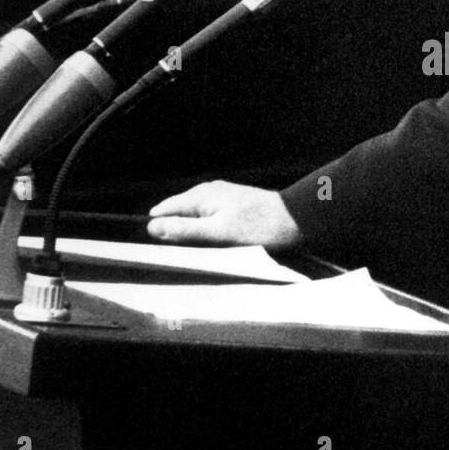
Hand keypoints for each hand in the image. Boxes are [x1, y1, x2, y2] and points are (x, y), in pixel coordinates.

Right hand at [146, 180, 302, 248]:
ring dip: (193, 236)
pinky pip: (209, 220)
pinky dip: (207, 233)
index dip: (156, 231)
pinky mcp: (232, 206)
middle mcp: (208, 192)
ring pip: (194, 218)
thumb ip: (185, 230)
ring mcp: (221, 198)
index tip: (157, 252)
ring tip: (202, 253)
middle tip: (183, 257)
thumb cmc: (260, 227)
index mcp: (200, 195)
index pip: (163, 211)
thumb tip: (153, 227)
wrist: (295, 219)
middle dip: (175, 235)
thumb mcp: (218, 233)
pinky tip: (216, 246)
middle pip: (178, 215)